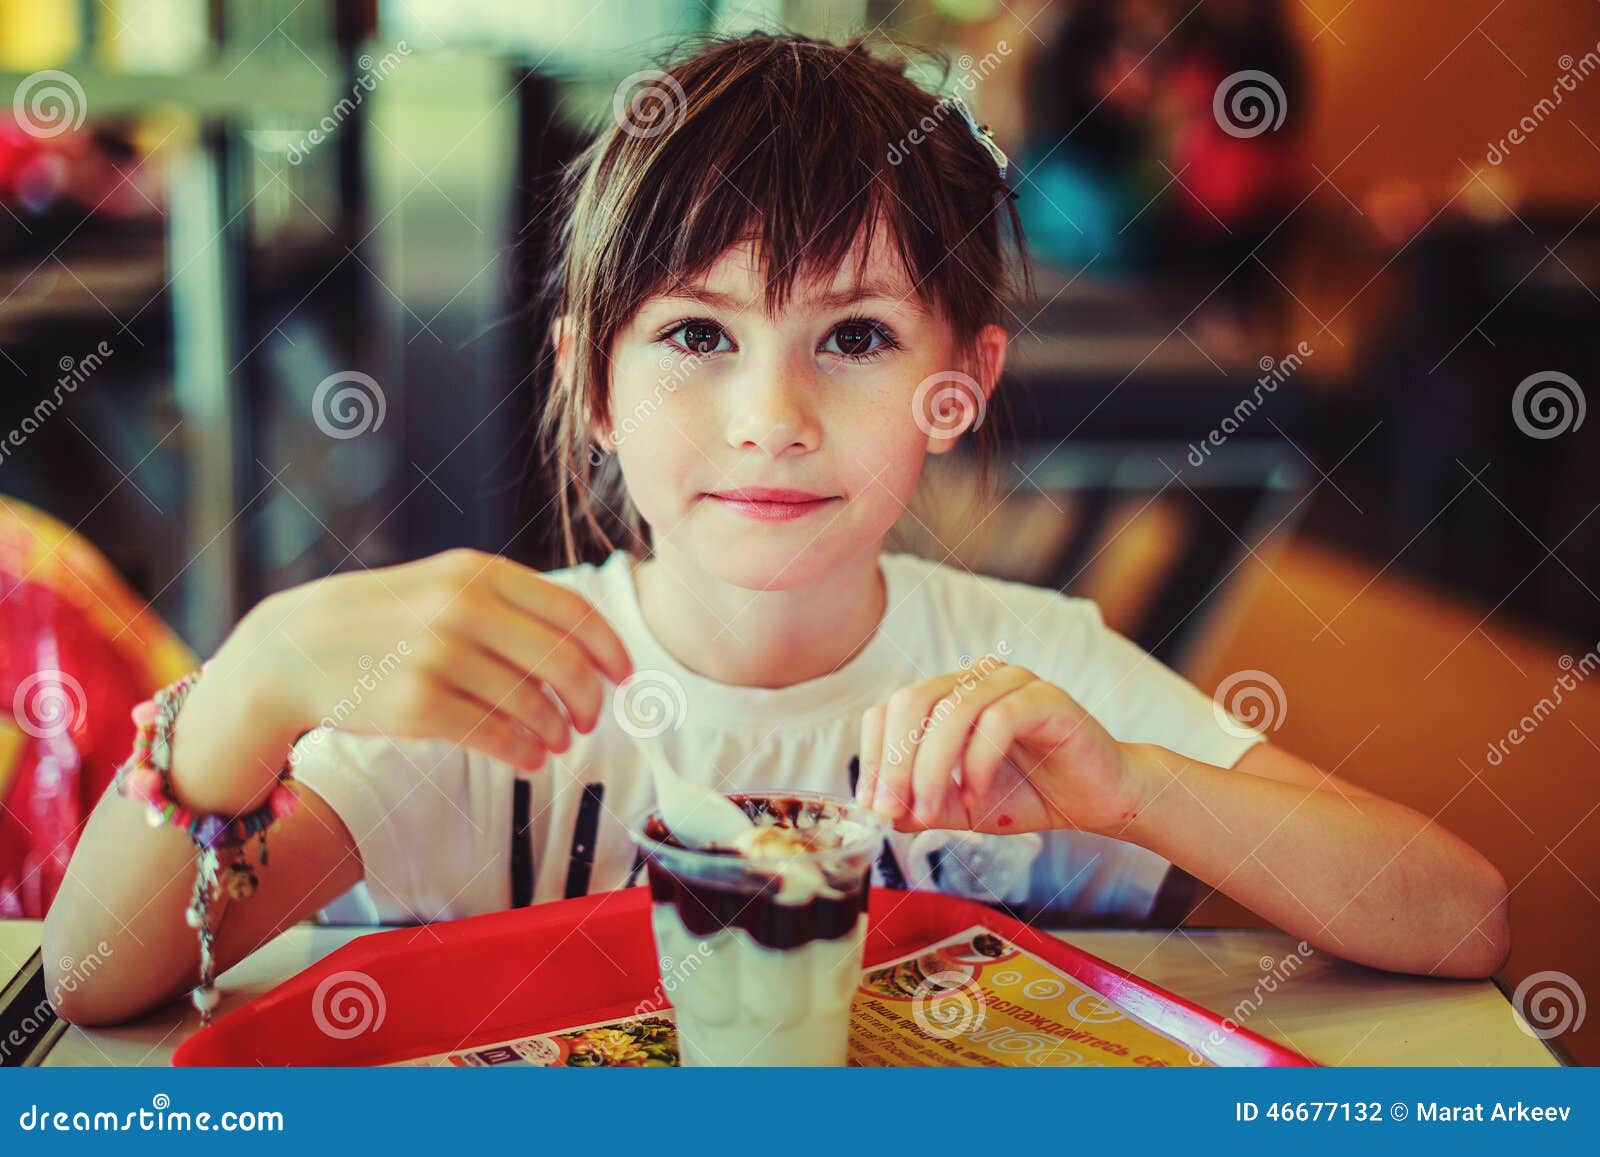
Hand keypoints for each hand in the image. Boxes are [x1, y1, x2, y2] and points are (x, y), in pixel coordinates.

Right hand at [180, 549, 632, 809]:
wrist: (289, 652)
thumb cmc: (380, 623)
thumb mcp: (441, 586)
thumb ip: (505, 602)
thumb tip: (582, 640)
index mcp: (476, 572)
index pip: (572, 611)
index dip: (609, 649)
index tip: (624, 674)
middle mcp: (461, 607)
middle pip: (564, 661)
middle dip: (589, 697)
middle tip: (591, 718)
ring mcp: (437, 656)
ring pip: (533, 704)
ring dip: (557, 730)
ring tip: (557, 741)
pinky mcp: (415, 705)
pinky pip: (496, 735)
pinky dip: (525, 751)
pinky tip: (531, 757)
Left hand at [854, 661, 1138, 834]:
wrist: (1100, 798)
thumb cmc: (1031, 793)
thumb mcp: (963, 806)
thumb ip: (923, 805)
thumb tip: (880, 813)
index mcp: (949, 694)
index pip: (891, 709)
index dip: (873, 755)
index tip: (871, 807)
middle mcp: (975, 678)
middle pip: (912, 702)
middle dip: (895, 763)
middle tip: (892, 811)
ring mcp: (1011, 681)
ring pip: (951, 712)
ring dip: (932, 769)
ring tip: (932, 812)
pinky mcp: (1045, 697)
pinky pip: (997, 721)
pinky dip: (978, 765)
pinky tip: (977, 797)